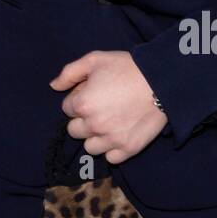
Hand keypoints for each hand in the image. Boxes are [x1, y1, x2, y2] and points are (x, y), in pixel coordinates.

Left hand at [49, 49, 167, 163]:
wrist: (162, 81)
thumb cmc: (127, 67)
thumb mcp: (95, 59)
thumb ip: (69, 73)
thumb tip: (53, 86)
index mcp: (83, 104)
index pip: (67, 109)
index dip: (79, 98)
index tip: (93, 93)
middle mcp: (94, 125)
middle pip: (74, 130)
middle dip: (83, 119)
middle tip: (100, 108)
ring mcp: (112, 140)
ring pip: (90, 147)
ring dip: (95, 137)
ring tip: (109, 122)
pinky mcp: (129, 149)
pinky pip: (110, 158)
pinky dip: (112, 149)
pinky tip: (119, 134)